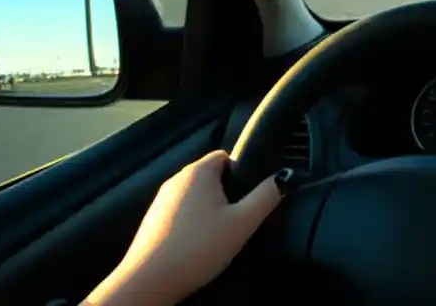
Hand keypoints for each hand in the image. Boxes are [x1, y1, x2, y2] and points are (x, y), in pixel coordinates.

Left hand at [84, 150, 283, 305]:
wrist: (150, 280)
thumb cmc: (198, 247)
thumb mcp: (242, 223)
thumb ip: (266, 196)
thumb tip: (285, 176)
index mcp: (199, 171)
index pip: (226, 155)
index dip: (243, 173)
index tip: (250, 197)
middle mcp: (177, 179)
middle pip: (211, 176)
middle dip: (227, 194)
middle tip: (238, 220)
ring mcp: (161, 200)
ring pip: (196, 196)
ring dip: (209, 210)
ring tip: (219, 236)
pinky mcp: (152, 220)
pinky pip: (181, 213)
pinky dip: (192, 223)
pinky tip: (197, 245)